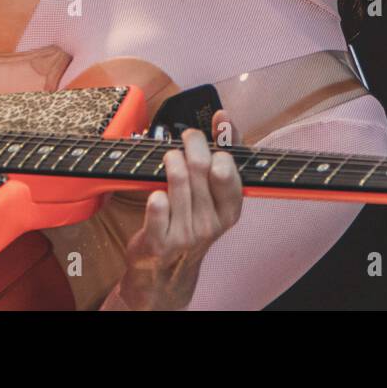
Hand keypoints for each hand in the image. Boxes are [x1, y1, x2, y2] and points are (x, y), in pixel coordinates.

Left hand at [117, 109, 243, 309]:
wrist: (166, 268)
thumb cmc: (191, 220)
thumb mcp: (213, 194)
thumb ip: (223, 155)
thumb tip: (224, 119)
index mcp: (230, 210)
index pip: (229, 169)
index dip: (222, 143)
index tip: (216, 124)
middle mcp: (211, 223)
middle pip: (202, 167)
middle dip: (192, 142)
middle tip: (186, 138)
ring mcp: (186, 234)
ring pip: (179, 180)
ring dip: (171, 159)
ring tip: (169, 156)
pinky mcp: (160, 242)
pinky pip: (158, 210)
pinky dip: (156, 198)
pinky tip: (157, 193)